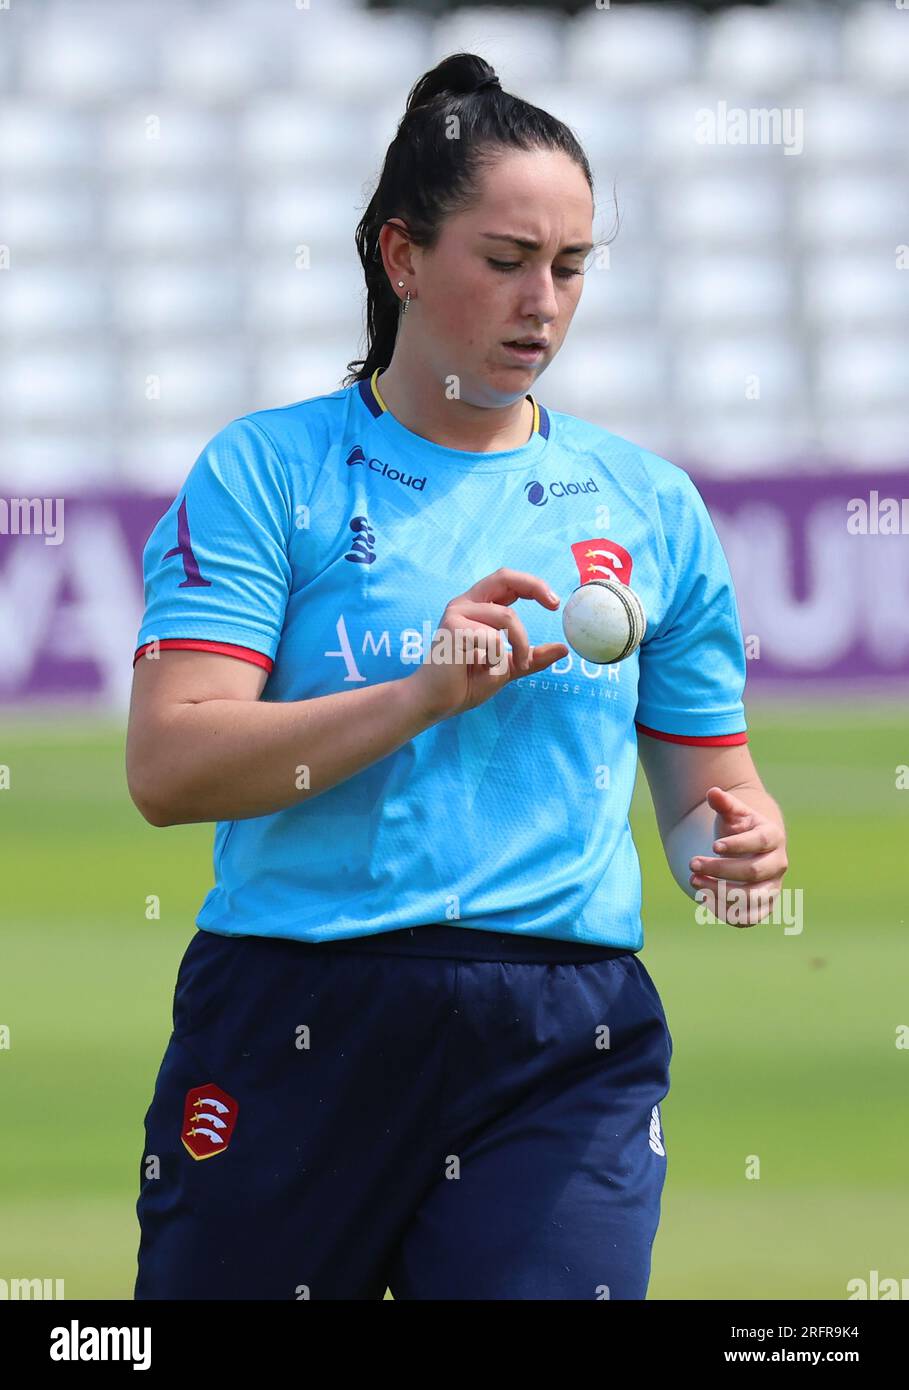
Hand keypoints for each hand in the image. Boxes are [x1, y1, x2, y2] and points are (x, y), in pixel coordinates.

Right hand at [409, 567, 568, 720]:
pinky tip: (483, 667)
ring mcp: (457, 613)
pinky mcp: (453, 628)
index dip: (533, 585)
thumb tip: (564, 649)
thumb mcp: (507, 667)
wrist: (436, 702)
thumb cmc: (465, 684)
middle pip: (504, 577)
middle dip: (534, 586)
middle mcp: (465, 604)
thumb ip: (532, 657)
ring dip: (520, 645)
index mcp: (476, 608)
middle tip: (553, 603)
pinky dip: (497, 658)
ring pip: (507, 617)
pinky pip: (493, 637)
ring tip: (514, 666)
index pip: (506, 582)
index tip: (554, 603)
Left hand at [689, 785, 788, 926]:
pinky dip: (725, 912)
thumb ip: (723, 803)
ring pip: (750, 898)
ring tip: (693, 881)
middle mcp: (778, 864)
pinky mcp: (762, 907)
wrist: (749, 849)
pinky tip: (702, 899)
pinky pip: (748, 918)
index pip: (761, 842)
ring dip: (720, 892)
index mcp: (773, 837)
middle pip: (752, 872)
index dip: (738, 845)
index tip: (714, 846)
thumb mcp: (732, 813)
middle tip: (692, 863)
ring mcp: (772, 888)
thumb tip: (713, 792)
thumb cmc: (737, 828)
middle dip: (720, 869)